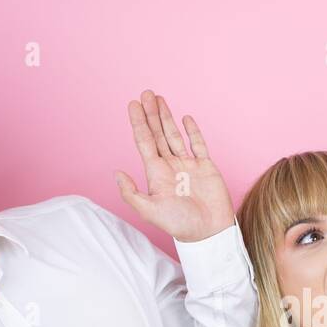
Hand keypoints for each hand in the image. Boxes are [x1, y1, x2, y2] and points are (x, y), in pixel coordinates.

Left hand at [114, 90, 233, 242]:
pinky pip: (198, 144)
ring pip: (174, 135)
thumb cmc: (180, 225)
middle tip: (145, 93)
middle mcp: (170, 166)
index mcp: (156, 173)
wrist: (209, 232)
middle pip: (157, 134)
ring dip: (167, 117)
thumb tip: (117, 173)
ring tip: (159, 99)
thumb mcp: (150, 211)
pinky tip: (185, 118)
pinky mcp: (206, 167)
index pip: (144, 141)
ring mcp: (188, 165)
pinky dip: (192, 131)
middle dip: (151, 113)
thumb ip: (131, 193)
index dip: (138, 122)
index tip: (133, 104)